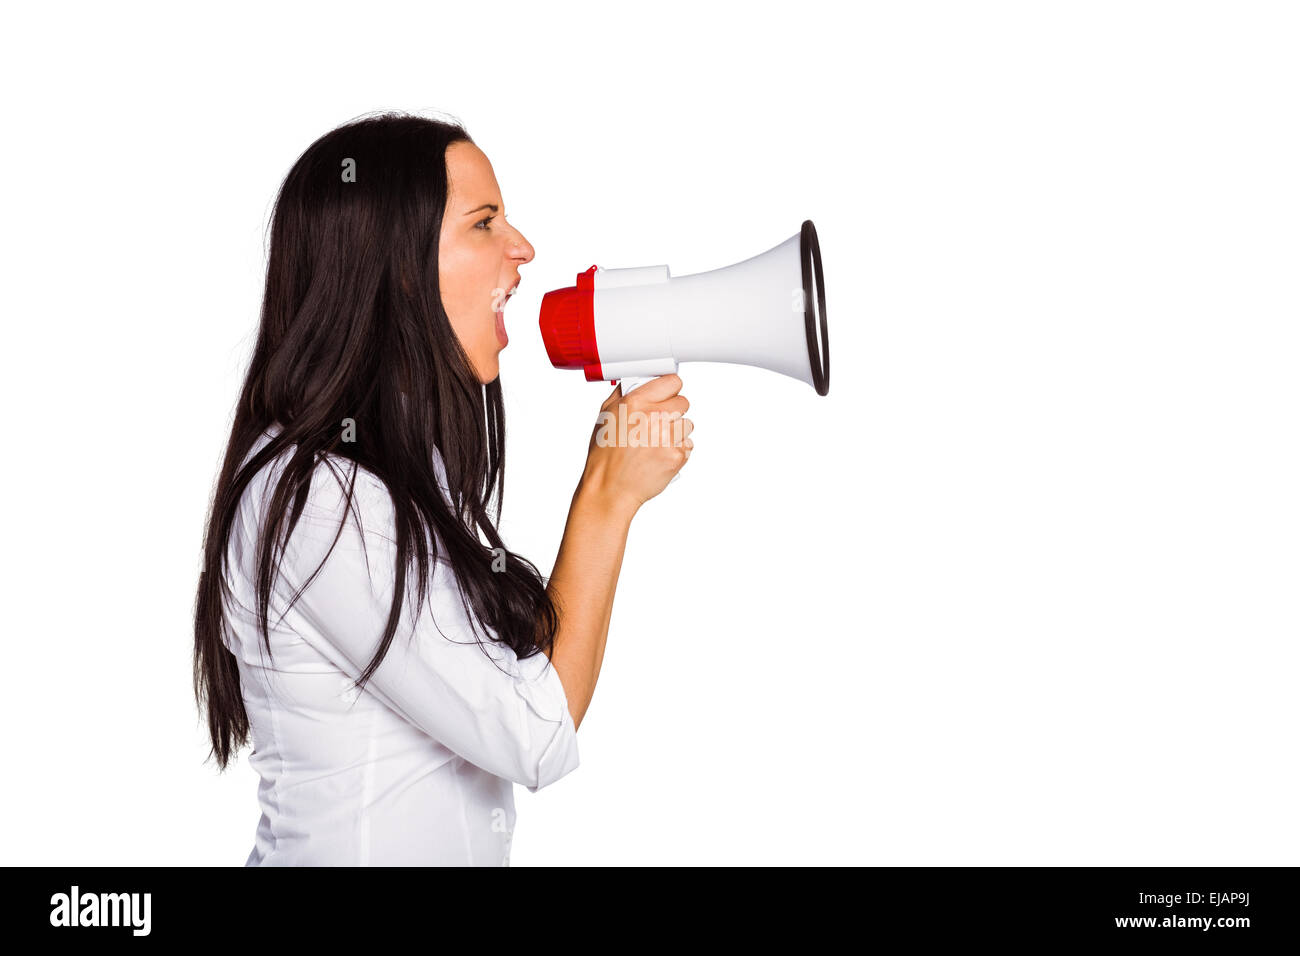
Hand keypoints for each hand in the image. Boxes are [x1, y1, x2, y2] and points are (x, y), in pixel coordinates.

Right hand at [578, 374, 693, 515]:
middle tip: (658, 424)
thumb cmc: (605, 455)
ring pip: (687, 424)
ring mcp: (667, 437)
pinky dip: (677, 450)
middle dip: (673, 411)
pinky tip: (659, 456)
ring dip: (676, 432)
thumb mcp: (605, 416)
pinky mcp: (677, 455)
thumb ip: (623, 394)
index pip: (672, 381)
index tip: (667, 394)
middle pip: (683, 402)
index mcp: (636, 402)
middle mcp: (654, 417)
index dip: (669, 389)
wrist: (610, 488)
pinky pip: (687, 445)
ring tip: (656, 443)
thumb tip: (637, 381)